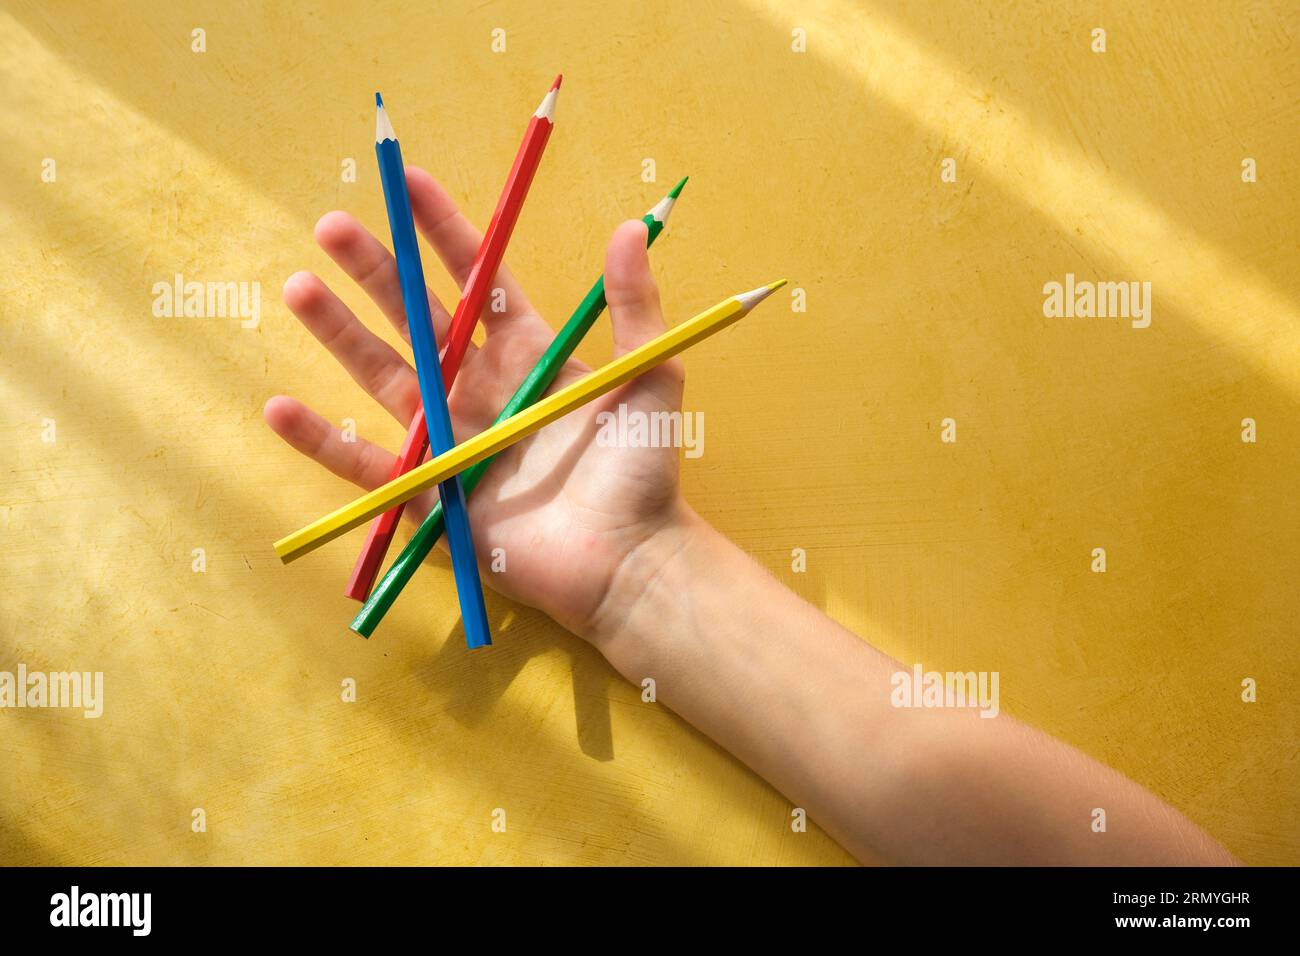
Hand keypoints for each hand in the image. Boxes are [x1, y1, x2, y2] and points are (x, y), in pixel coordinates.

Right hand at [264, 166, 694, 639]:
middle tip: (332, 225)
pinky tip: (278, 407)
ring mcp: (451, 440)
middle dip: (376, 271)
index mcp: (528, 355)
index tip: (408, 183)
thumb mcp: (650, 375)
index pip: (477, 281)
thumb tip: (632, 226)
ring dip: (339, 334)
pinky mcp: (431, 495)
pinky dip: (322, 441)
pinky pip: (366, 465)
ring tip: (299, 287)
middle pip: (416, 319)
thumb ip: (635, 305)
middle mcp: (481, 389)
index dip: (444, 231)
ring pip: (382, 377)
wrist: (628, 560)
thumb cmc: (643, 471)